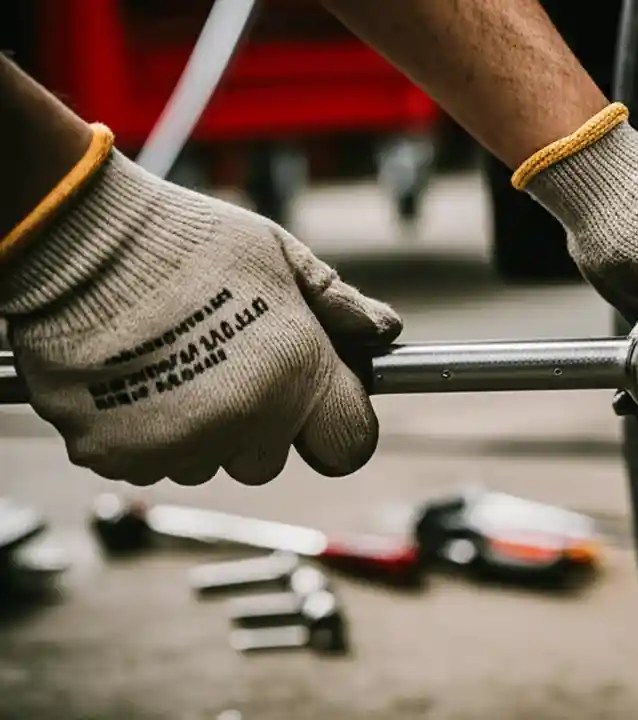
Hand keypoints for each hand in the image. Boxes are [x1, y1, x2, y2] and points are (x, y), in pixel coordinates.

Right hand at [0, 151, 401, 485]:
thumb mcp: (279, 255)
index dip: (338, 422)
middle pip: (270, 459)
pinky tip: (135, 376)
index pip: (349, 444)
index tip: (322, 402)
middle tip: (227, 364)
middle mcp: (242, 420)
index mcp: (295, 374)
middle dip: (259, 423)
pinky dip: (143, 432)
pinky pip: (148, 462)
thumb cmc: (181, 240)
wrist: (73, 242)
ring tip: (174, 360)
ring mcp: (176, 444)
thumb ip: (337, 302)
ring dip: (199, 429)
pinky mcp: (115, 455)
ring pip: (206, 463)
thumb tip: (382, 331)